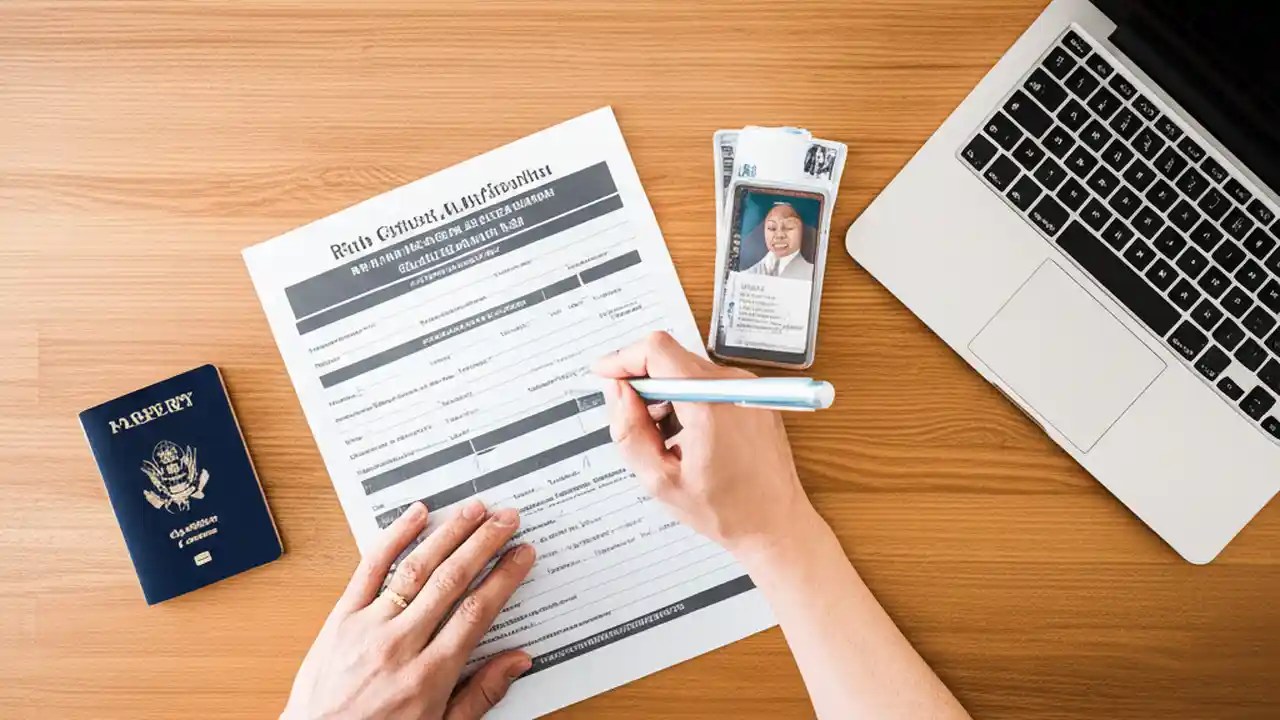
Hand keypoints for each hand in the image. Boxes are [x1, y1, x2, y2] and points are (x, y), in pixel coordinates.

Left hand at [282, 501, 534, 719]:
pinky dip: (393, 538)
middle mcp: (400, 646)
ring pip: (416, 568)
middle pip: (452, 580)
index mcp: (429, 676)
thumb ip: (481, 693)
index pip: (477, 611)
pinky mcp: (340, 619)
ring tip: (472, 510)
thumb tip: (519, 661)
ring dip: (448, 534)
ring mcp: (368, 628)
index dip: (504, 577)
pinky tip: (415, 516)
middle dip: (484, 544)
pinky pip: (369, 569)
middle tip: (506, 519)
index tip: (521, 554)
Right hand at [592, 331, 814, 557]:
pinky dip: (688, 399)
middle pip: (671, 358)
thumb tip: (617, 392)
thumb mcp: (661, 481)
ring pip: (688, 370)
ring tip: (665, 440)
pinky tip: (687, 437)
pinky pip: (709, 382)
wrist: (777, 525)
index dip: (623, 359)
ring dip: (665, 395)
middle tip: (634, 424)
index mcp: (709, 405)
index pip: (657, 351)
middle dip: (643, 384)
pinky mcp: (753, 395)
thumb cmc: (726, 511)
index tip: (605, 375)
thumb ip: (630, 432)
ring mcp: (748, 388)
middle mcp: (733, 386)